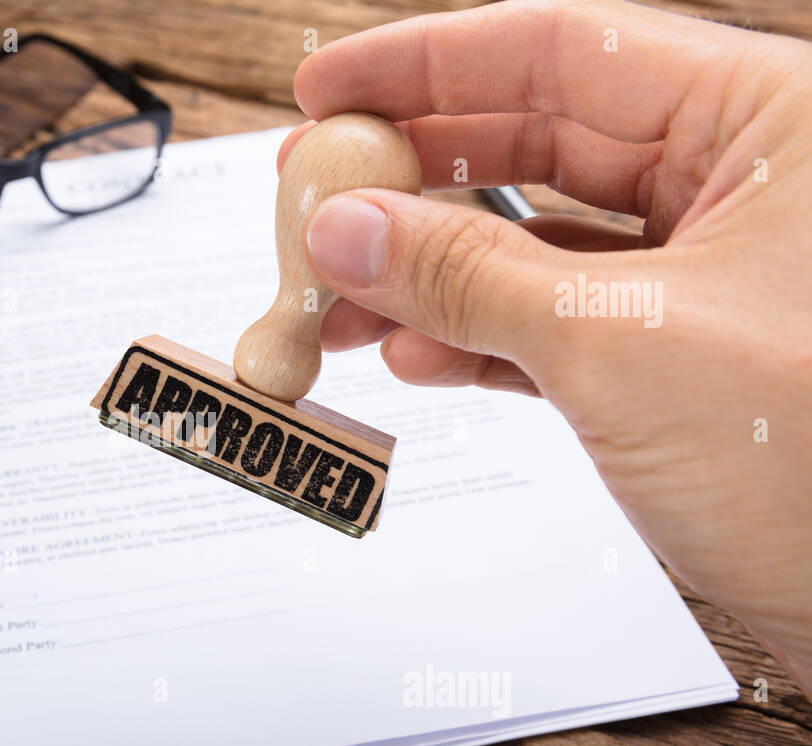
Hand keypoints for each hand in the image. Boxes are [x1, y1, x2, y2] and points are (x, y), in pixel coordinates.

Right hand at [289, 0, 811, 692]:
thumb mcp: (619, 346)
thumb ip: (468, 276)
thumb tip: (348, 228)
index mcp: (772, 123)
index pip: (567, 50)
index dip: (429, 64)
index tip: (331, 89)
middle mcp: (747, 184)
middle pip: (542, 142)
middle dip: (418, 178)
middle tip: (317, 194)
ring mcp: (713, 274)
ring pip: (540, 242)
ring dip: (432, 273)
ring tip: (343, 298)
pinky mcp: (687, 356)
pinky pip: (559, 320)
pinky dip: (481, 336)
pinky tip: (416, 351)